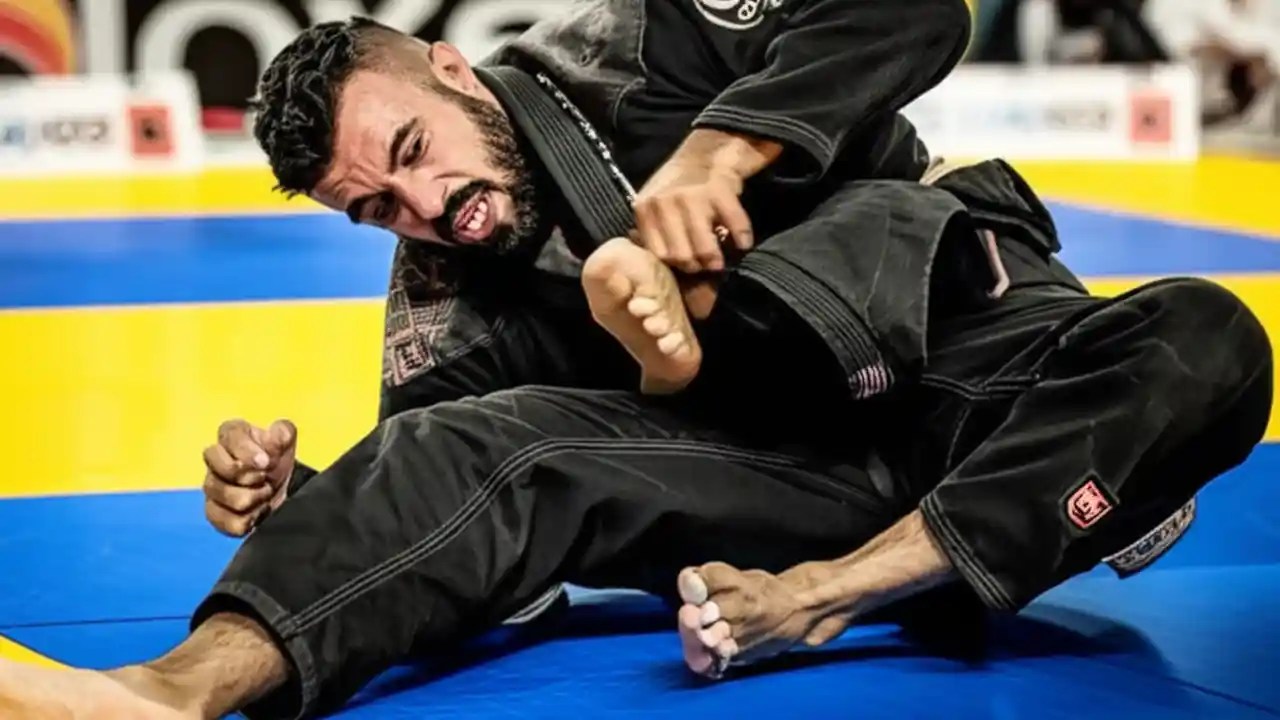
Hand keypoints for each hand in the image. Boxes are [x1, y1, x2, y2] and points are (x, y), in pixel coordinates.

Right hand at [202, 418, 296, 536]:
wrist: (282, 487)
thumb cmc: (277, 459)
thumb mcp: (286, 441)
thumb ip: (283, 433)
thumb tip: (275, 438)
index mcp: (231, 435)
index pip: (229, 437)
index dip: (246, 451)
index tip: (265, 461)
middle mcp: (215, 459)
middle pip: (221, 468)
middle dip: (249, 476)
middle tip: (266, 478)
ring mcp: (211, 487)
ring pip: (224, 496)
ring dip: (253, 497)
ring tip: (266, 493)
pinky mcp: (214, 512)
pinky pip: (225, 521)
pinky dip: (248, 519)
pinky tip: (260, 511)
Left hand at [633, 159, 752, 273]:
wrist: (705, 151)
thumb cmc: (678, 184)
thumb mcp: (653, 203)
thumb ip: (650, 230)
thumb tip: (653, 263)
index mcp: (646, 208)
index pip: (659, 253)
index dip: (676, 265)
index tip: (688, 265)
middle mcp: (666, 202)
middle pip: (681, 255)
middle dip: (696, 266)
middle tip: (704, 265)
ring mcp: (693, 197)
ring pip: (704, 248)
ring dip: (715, 260)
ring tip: (720, 261)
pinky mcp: (720, 191)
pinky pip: (734, 226)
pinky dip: (741, 239)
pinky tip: (742, 243)